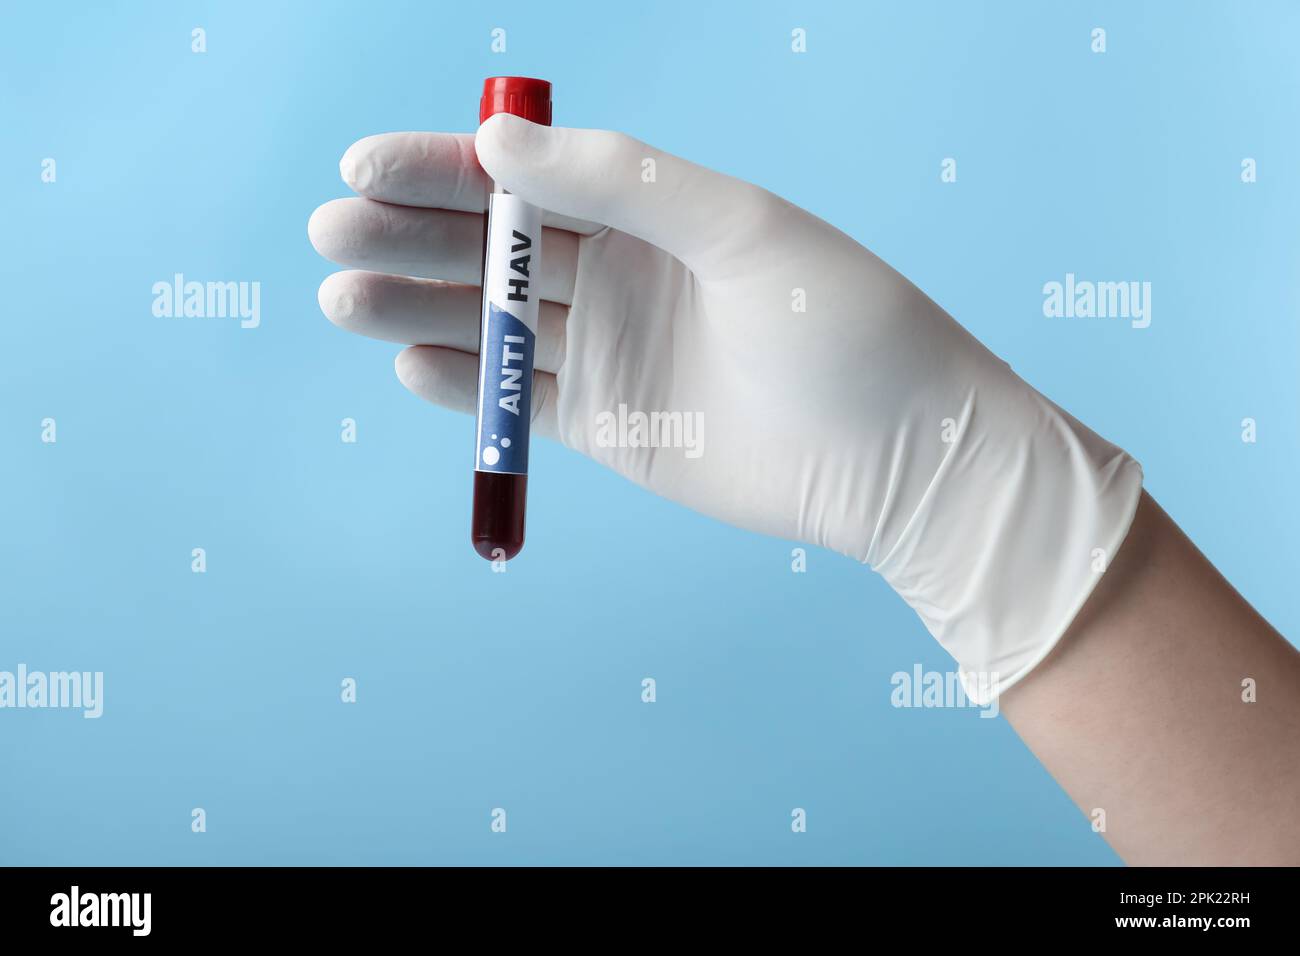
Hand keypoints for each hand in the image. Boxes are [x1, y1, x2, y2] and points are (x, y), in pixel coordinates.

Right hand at [308, 114, 1142, 698]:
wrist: (898, 460)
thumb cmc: (843, 327)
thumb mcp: (743, 229)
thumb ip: (626, 183)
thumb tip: (501, 143)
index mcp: (655, 211)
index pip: (529, 178)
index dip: (444, 168)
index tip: (364, 167)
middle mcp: (626, 273)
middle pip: (496, 248)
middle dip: (412, 237)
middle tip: (333, 235)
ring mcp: (613, 350)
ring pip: (494, 324)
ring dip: (417, 309)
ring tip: (344, 298)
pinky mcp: (610, 426)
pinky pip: (519, 400)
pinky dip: (465, 385)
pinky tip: (411, 365)